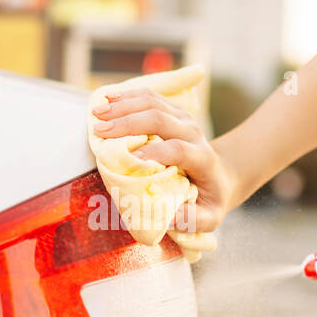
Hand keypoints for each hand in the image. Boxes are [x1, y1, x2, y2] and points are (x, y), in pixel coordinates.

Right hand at [91, 88, 235, 233]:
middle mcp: (193, 133)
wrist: (221, 174)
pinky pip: (149, 96)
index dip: (156, 152)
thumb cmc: (209, 199)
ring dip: (122, 105)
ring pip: (152, 102)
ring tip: (96, 113)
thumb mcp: (209, 217)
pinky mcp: (173, 111)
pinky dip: (126, 96)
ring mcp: (183, 118)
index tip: (130, 158)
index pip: (178, 149)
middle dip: (128, 122)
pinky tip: (107, 98)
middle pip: (160, 118)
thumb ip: (193, 220)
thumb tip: (169, 218)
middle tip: (100, 130)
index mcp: (202, 159)